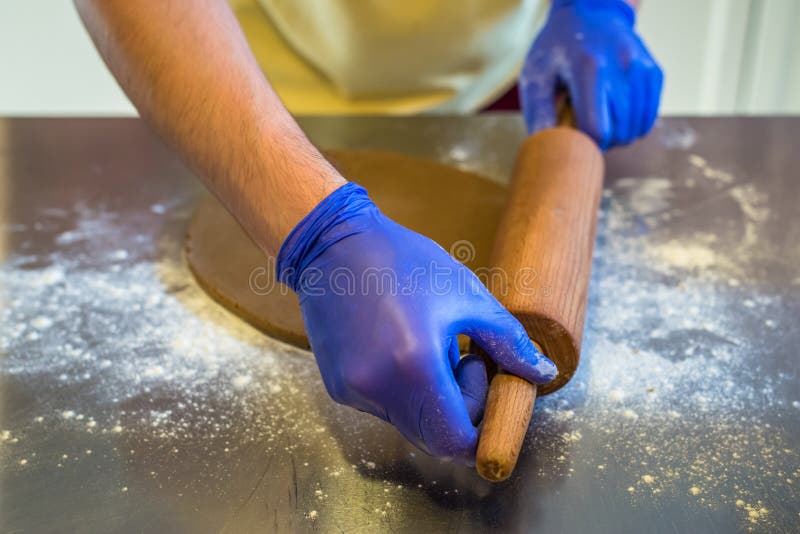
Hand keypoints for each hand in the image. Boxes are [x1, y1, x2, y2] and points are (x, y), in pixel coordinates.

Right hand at [278, 183, 557, 463]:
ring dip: (431, 399)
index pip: (456, 440)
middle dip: (458, 410)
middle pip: (434, 438)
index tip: (482, 378)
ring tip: (427, 345)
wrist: (332, 244)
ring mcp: (353, 391)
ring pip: (410, 423)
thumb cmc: (402, 261)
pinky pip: (384, 407)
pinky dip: (403, 390)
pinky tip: (399, 346)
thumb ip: (509, 343)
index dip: (480, 424)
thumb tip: (542, 373)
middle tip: (460, 359)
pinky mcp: (338, 387)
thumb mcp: (466, 295)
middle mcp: (378, 388)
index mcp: (414, 366)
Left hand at [519, 0, 662, 149]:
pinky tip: (615, 115)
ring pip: (636, 128)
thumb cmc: (557, 48)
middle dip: (601, 142)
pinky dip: (632, 126)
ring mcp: (641, 68)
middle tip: (583, 130)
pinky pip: (648, 118)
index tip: (573, 140)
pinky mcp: (653, 72)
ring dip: (618, 136)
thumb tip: (547, 150)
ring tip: (599, 121)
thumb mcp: (536, 74)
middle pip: (619, 131)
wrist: (590, 11)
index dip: (585, 145)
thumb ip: (538, 113)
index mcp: (588, 68)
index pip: (596, 128)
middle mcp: (620, 66)